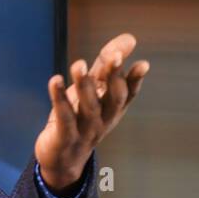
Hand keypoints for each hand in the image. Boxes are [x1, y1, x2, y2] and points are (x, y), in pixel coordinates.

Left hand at [35, 32, 148, 193]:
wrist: (61, 160)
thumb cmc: (80, 119)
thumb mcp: (93, 91)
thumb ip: (106, 66)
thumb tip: (130, 37)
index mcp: (112, 109)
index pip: (127, 93)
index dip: (135, 80)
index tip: (143, 64)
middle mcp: (103, 120)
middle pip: (113, 98)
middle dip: (114, 77)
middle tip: (113, 55)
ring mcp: (85, 130)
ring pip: (88, 107)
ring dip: (85, 85)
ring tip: (78, 64)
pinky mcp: (65, 137)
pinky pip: (64, 117)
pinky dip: (60, 98)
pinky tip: (55, 80)